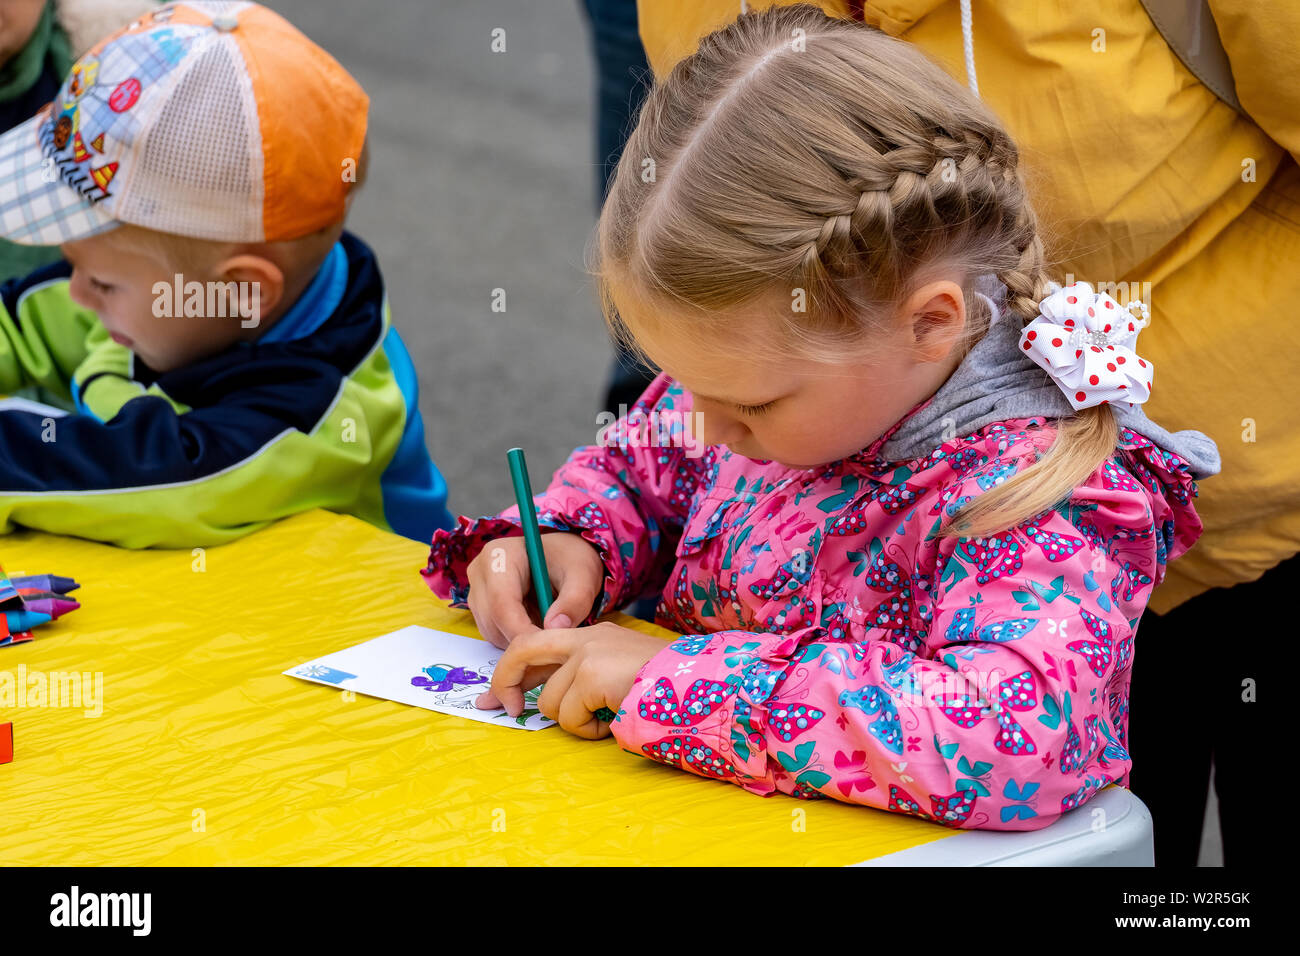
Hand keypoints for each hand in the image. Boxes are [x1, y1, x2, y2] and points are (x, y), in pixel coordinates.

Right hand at [465, 532, 604, 648]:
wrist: (564, 557)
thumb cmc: (571, 560)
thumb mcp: (583, 576)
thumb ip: (575, 601)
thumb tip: (554, 627)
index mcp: (500, 555)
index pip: (502, 603)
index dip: (523, 630)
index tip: (548, 646)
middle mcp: (481, 572)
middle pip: (493, 621)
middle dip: (523, 639)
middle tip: (555, 643)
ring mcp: (477, 591)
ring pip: (493, 632)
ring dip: (520, 640)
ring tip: (550, 629)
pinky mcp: (482, 608)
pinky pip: (495, 634)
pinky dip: (516, 639)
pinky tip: (538, 627)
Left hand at [477, 621, 668, 738]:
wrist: (701, 686)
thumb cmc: (667, 687)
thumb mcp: (618, 675)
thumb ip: (583, 680)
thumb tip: (543, 703)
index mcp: (593, 634)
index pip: (538, 645)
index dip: (511, 672)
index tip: (496, 698)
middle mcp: (587, 636)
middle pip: (522, 648)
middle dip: (504, 679)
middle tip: (505, 709)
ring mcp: (589, 652)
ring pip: (549, 700)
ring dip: (572, 722)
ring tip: (604, 720)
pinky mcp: (592, 674)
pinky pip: (569, 717)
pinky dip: (587, 731)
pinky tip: (613, 723)